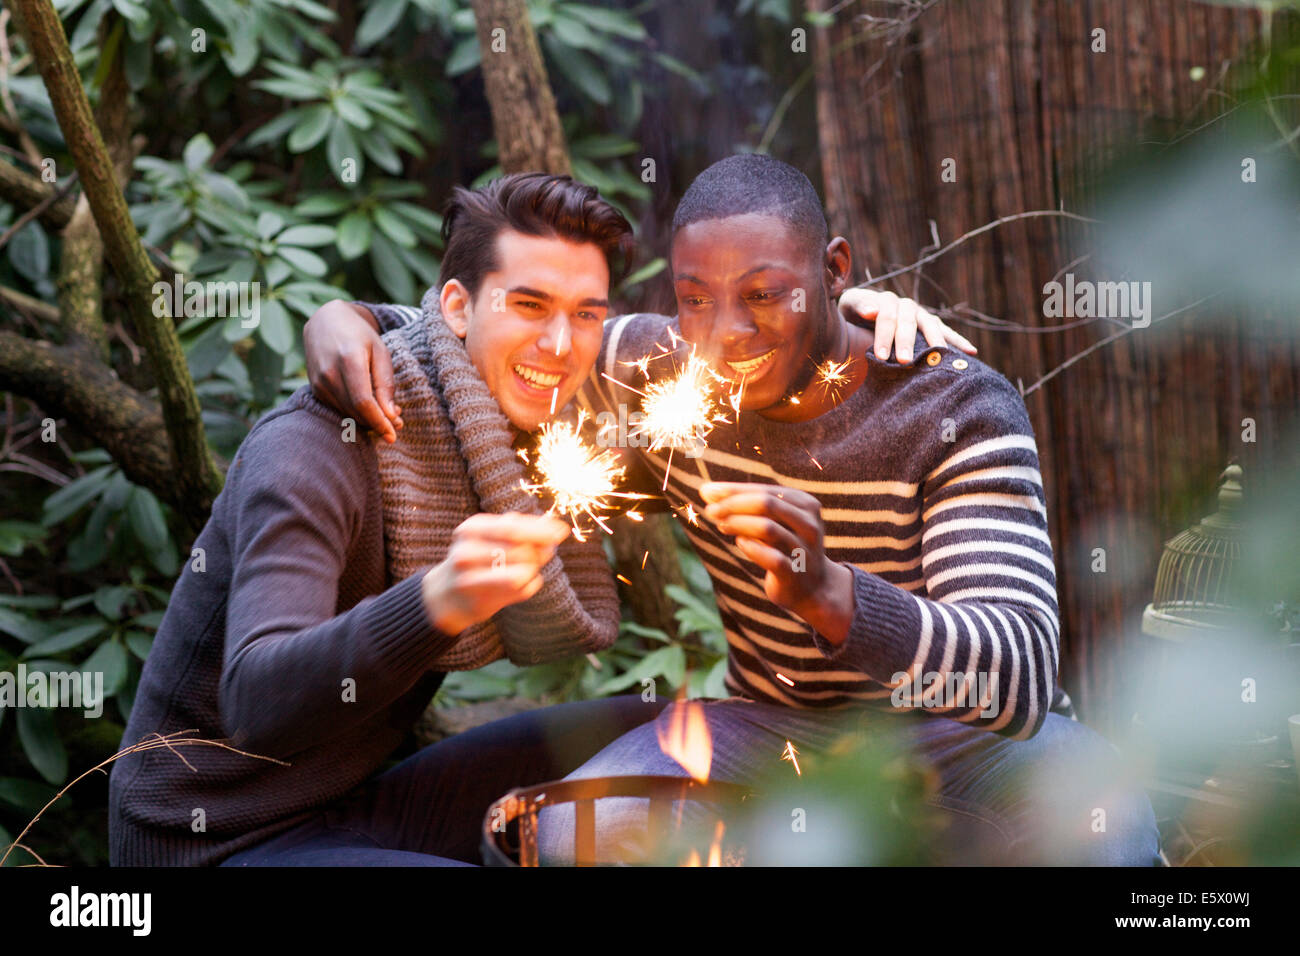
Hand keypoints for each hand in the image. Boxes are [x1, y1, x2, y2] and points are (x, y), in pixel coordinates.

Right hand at [304, 299, 402, 442]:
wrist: (325, 322)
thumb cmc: (359, 336)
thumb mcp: (380, 352)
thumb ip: (385, 384)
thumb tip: (391, 416)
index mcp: (348, 360)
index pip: (363, 402)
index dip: (379, 422)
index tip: (393, 435)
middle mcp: (329, 374)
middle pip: (355, 412)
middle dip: (377, 423)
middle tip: (396, 423)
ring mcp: (319, 383)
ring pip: (347, 414)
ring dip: (368, 419)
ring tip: (385, 411)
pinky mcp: (316, 390)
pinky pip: (339, 410)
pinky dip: (356, 413)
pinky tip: (368, 406)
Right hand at [421, 513, 569, 634]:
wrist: (447, 594)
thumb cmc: (478, 557)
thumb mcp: (492, 534)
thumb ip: (521, 527)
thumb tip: (555, 527)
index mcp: (471, 529)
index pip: (512, 528)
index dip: (540, 530)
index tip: (562, 531)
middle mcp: (466, 552)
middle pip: (521, 551)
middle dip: (539, 552)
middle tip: (543, 552)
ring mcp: (470, 580)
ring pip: (523, 572)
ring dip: (534, 569)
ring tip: (527, 567)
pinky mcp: (480, 602)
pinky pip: (523, 591)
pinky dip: (530, 585)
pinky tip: (518, 584)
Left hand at [700, 482, 853, 643]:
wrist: (812, 587)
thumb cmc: (783, 547)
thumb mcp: (771, 522)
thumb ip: (745, 506)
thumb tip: (707, 490)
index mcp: (805, 504)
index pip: (764, 490)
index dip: (733, 490)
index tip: (707, 492)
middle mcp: (808, 524)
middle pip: (766, 504)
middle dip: (733, 505)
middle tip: (710, 510)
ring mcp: (804, 550)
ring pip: (768, 528)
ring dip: (738, 524)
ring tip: (721, 525)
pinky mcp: (795, 574)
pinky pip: (772, 558)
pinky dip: (752, 548)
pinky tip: (740, 543)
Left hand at [838, 288, 976, 365]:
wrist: (860, 313)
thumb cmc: (852, 313)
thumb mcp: (849, 305)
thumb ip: (859, 305)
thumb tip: (872, 310)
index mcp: (885, 301)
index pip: (886, 316)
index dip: (884, 335)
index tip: (881, 356)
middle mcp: (905, 306)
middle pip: (909, 321)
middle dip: (907, 341)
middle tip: (905, 361)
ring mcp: (919, 315)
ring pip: (930, 326)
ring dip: (936, 342)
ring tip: (942, 356)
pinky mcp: (929, 325)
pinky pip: (945, 332)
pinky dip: (958, 341)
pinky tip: (971, 352)